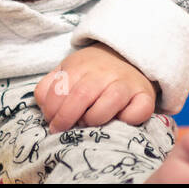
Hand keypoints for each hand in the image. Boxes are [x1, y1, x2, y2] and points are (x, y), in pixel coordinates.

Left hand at [33, 42, 157, 133]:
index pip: (61, 88)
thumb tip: (43, 106)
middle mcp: (103, 72)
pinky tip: (119, 121)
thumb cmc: (92, 72)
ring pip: (110, 100)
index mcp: (80, 66)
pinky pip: (139, 110)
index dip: (52, 109)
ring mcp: (125, 83)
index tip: (51, 122)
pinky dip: (128, 119)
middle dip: (67, 117)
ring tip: (88, 124)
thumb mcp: (67, 71)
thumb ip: (50, 86)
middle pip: (82, 95)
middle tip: (61, 130)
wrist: (126, 56)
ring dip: (95, 118)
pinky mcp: (145, 95)